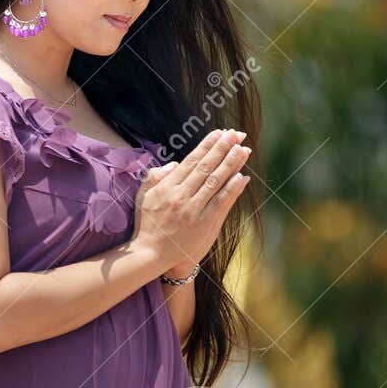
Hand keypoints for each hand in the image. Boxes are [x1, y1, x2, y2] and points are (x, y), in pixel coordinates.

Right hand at [132, 129, 250, 273]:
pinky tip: (242, 176)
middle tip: (236, 134)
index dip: (207, 146)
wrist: (151, 254)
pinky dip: (233, 189)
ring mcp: (194, 210)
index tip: (219, 133)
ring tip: (243, 149)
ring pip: (216, 182)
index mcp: (167, 188)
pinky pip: (222, 203)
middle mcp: (182, 196)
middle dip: (223, 149)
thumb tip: (174, 164)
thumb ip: (155, 177)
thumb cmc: (148, 225)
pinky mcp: (205, 225)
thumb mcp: (144, 197)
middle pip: (206, 168)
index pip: (191, 162)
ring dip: (231, 164)